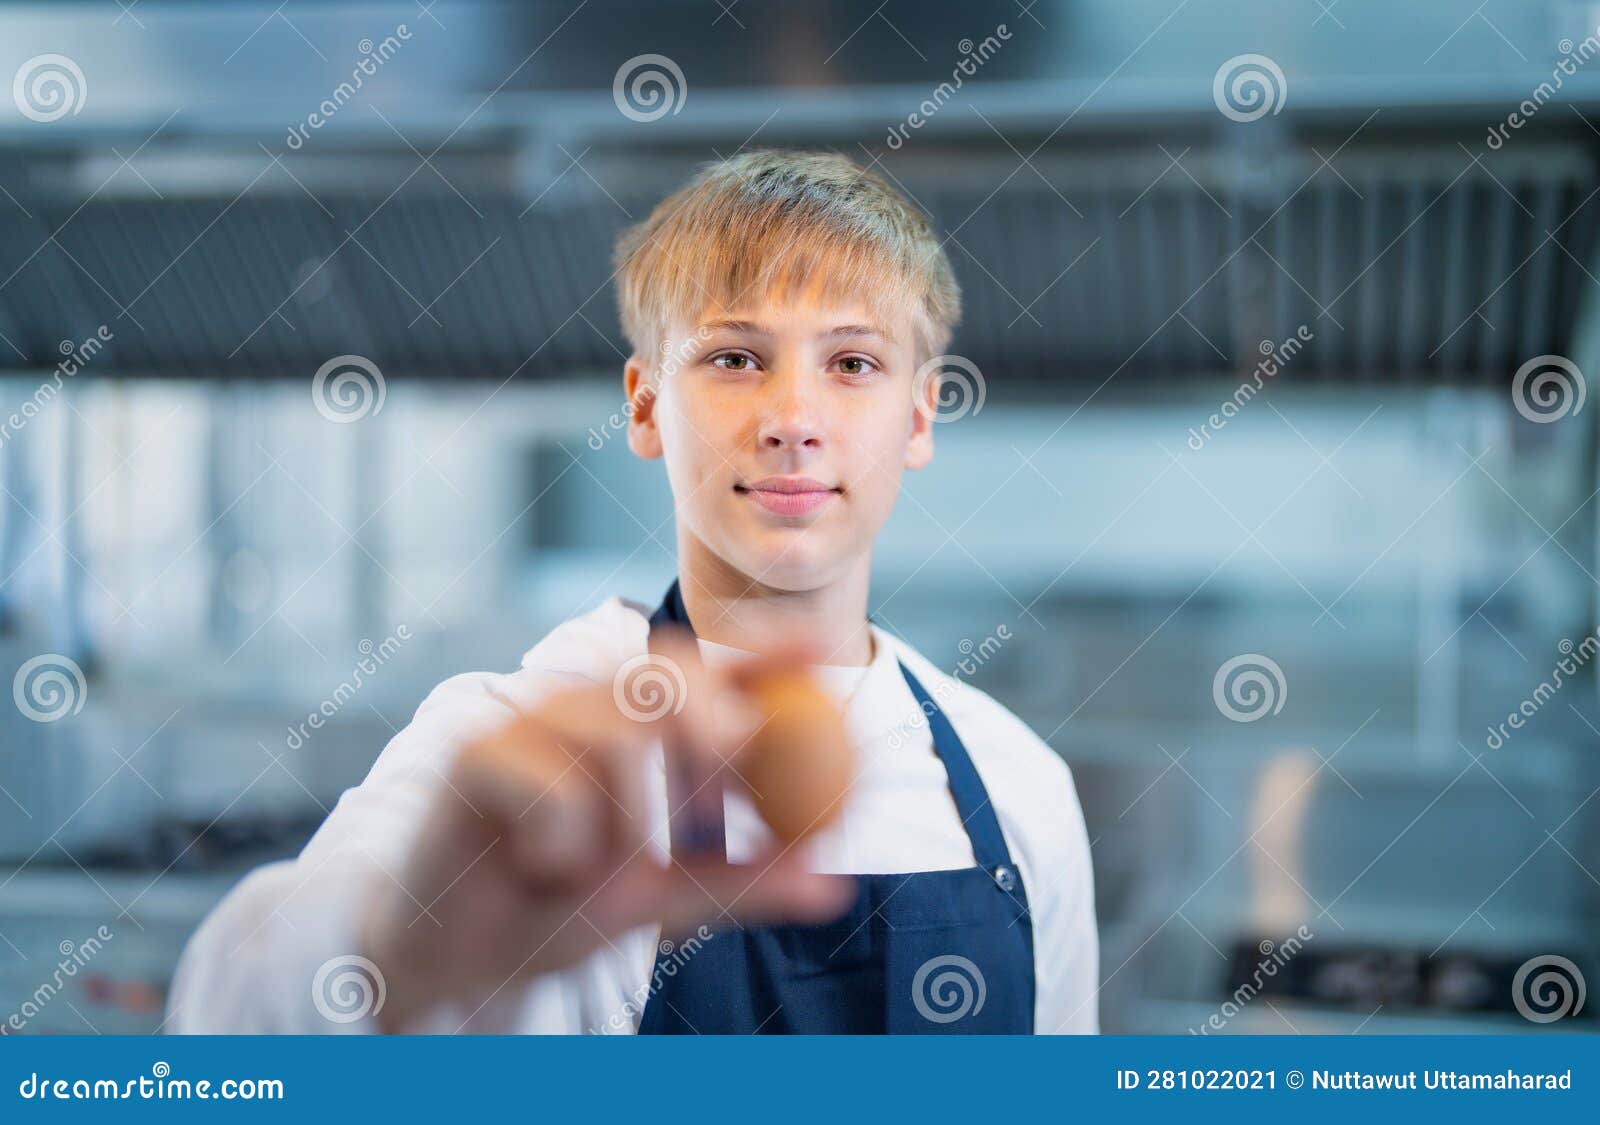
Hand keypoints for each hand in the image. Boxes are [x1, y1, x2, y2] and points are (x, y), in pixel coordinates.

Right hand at [360, 634, 852, 1031]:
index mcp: (633, 727)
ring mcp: (528, 723)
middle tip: (712, 811)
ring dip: (623, 828)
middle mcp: (584, 708)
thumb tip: (831, 883)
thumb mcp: (662, 900)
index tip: (814, 655)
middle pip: (670, 680)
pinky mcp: (478, 753)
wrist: (452, 957)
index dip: (759, 655)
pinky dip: (563, 846)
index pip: (706, 673)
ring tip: (585, 867)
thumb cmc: (553, 909)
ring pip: (619, 741)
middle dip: (709, 737)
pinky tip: (534, 865)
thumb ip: (741, 884)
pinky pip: (557, 790)